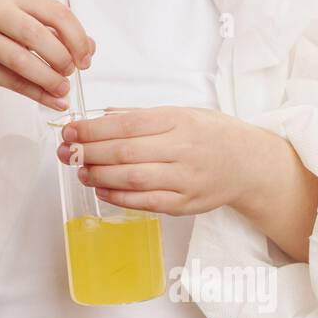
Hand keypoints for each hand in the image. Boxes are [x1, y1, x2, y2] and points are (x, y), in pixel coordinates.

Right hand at [0, 0, 95, 111]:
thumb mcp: (17, 14)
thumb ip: (52, 28)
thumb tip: (90, 48)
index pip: (55, 12)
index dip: (77, 37)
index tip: (86, 57)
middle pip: (38, 36)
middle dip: (62, 58)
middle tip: (71, 72)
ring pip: (22, 60)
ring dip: (48, 79)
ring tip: (62, 90)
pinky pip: (8, 81)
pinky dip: (34, 93)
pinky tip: (50, 100)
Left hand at [55, 105, 265, 215]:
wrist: (251, 164)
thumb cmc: (212, 135)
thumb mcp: (182, 112)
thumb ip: (141, 115)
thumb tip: (101, 115)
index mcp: (178, 120)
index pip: (127, 124)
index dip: (93, 129)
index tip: (70, 130)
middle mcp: (183, 149)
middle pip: (124, 152)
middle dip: (88, 152)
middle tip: (66, 151)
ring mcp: (185, 179)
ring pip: (132, 178)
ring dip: (99, 175)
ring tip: (80, 171)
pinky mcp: (186, 204)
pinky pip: (146, 202)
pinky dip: (119, 197)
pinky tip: (102, 189)